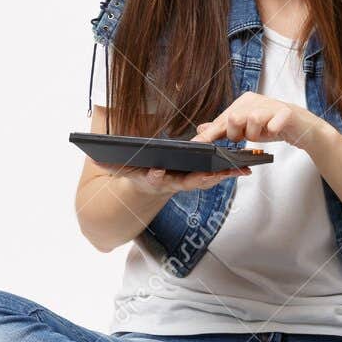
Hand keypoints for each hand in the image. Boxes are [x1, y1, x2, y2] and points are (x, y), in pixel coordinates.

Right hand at [108, 161, 249, 197]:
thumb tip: (94, 158)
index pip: (153, 178)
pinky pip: (217, 175)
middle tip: (212, 174)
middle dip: (201, 179)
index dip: (154, 176)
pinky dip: (231, 172)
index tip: (156, 172)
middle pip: (187, 182)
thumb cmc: (139, 172)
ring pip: (207, 180)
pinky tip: (246, 166)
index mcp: (154, 179)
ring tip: (239, 168)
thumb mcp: (124, 169)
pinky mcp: (201, 177)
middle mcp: (173, 183)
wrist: (151, 182)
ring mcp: (188, 182)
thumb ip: (111, 164)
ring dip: (223, 175)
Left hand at [194, 92, 330, 150]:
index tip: (197, 146)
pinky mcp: (286, 112)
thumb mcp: (245, 130)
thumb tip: (201, 129)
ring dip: (254, 134)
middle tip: (244, 139)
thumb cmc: (271, 126)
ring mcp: (271, 105)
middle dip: (235, 134)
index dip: (209, 135)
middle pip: (233, 118)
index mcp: (242, 102)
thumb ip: (223, 129)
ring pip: (251, 119)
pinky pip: (274, 122)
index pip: (221, 120)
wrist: (302, 128)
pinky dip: (272, 129)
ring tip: (261, 136)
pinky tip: (273, 131)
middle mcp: (255, 100)